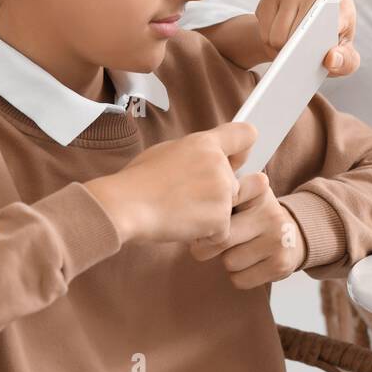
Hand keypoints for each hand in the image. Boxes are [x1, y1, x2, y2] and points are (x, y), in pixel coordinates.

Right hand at [86, 122, 256, 244]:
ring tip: (181, 212)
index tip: (236, 159)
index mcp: (205, 143)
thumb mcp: (167, 150)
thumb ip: (196, 152)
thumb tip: (209, 157)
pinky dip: (207, 235)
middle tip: (189, 198)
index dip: (242, 150)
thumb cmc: (138, 180)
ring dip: (211, 215)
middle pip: (237, 180)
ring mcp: (223, 192)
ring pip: (229, 207)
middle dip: (219, 192)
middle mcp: (219, 165)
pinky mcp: (220, 219)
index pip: (245, 135)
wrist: (126, 205)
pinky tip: (184, 226)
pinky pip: (222, 232)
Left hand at [188, 172, 307, 288]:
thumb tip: (186, 208)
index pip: (228, 196)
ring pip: (229, 261)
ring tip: (235, 250)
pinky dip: (238, 276)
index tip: (206, 215)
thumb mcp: (243, 195)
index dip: (212, 210)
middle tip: (204, 244)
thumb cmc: (253, 216)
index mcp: (259, 190)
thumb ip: (220, 193)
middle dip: (206, 246)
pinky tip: (247, 264)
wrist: (292, 237)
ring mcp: (279, 240)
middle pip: (222, 238)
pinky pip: (240, 279)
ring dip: (226, 260)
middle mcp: (272, 213)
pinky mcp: (280, 265)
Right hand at [254, 0, 359, 76]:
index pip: (332, 18)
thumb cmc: (328, 47)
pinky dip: (267, 38)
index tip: (319, 54)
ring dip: (280, 48)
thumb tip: (332, 58)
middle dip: (297, 51)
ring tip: (290, 49)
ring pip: (277, 33)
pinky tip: (277, 36)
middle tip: (301, 57)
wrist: (304, 37)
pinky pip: (263, 26)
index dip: (321, 37)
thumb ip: (345, 61)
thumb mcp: (346, 60)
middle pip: (300, 29)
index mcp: (342, 4)